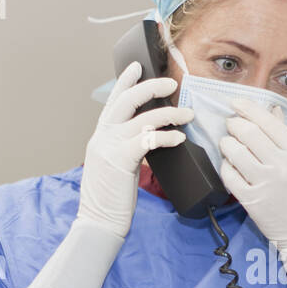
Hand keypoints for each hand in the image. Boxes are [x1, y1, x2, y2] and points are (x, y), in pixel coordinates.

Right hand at [80, 60, 193, 238]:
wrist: (99, 221)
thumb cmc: (112, 198)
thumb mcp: (116, 165)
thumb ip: (127, 146)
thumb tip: (150, 135)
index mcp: (101, 136)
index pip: (113, 101)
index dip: (125, 81)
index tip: (137, 66)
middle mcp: (102, 136)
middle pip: (127, 100)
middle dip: (150, 87)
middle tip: (171, 83)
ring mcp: (109, 146)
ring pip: (142, 118)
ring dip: (169, 113)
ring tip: (187, 114)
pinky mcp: (119, 160)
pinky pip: (147, 139)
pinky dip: (165, 135)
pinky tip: (178, 137)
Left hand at [220, 97, 286, 287]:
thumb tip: (272, 112)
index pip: (268, 121)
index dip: (248, 107)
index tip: (236, 102)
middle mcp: (282, 166)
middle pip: (248, 133)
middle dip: (234, 124)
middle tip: (231, 124)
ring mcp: (265, 184)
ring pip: (234, 151)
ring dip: (226, 143)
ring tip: (228, 143)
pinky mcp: (251, 201)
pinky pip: (229, 175)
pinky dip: (225, 166)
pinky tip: (229, 164)